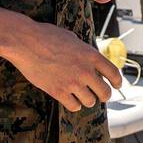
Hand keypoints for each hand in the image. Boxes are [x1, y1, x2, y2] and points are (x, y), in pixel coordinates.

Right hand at [4, 19, 122, 111]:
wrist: (25, 42)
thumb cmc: (46, 36)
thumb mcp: (72, 38)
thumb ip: (84, 51)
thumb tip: (91, 60)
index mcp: (91, 55)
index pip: (114, 73)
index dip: (117, 81)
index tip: (117, 85)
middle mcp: (85, 70)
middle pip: (105, 92)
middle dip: (104, 94)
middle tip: (100, 95)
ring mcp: (72, 83)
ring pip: (90, 101)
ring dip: (87, 99)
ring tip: (82, 95)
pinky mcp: (58, 92)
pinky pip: (74, 106)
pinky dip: (73, 104)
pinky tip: (70, 99)